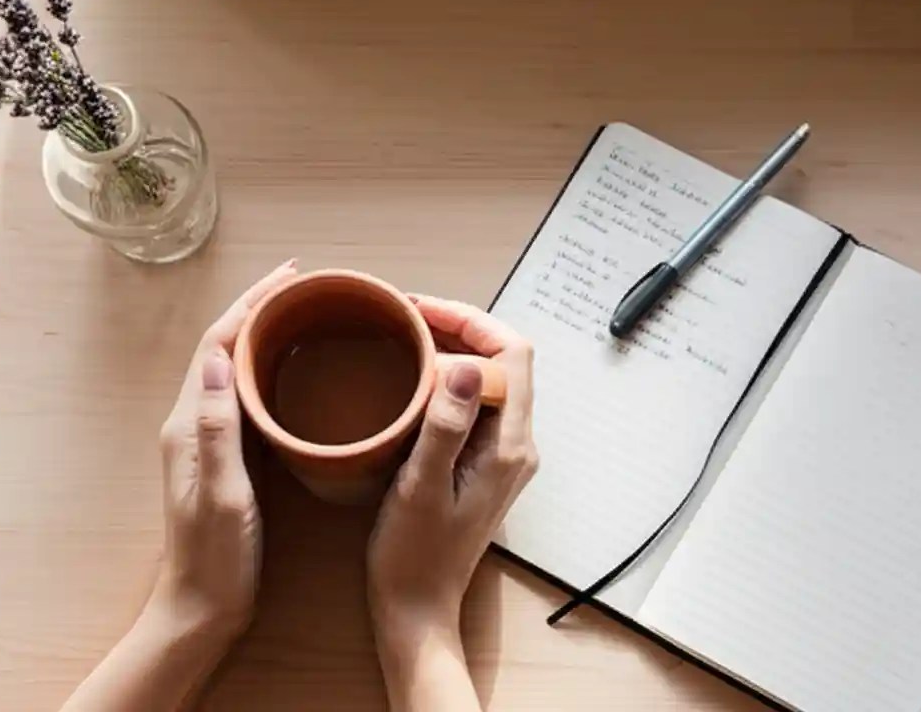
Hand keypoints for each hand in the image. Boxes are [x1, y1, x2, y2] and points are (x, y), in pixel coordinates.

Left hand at [150, 259, 297, 641]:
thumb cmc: (216, 558)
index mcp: (188, 423)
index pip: (216, 344)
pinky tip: (291, 371)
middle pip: (222, 346)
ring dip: (261, 333)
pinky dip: (266, 368)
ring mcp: (203, 438)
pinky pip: (242, 395)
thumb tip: (223, 356)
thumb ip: (219, 427)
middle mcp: (191, 423)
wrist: (200, 607)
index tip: (289, 278)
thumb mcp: (224, 493)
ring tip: (300, 312)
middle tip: (302, 285)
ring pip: (233, 368)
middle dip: (257, 309)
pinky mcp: (219, 455)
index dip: (249, 305)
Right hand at [367, 295, 537, 710]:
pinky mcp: (483, 464)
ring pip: (489, 381)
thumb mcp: (421, 487)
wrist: (416, 610)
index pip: (513, 354)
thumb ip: (445, 425)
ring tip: (404, 337)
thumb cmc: (413, 557)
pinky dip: (446, 381)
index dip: (472, 321)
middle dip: (459, 327)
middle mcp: (516, 445)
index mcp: (510, 446)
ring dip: (452, 351)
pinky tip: (410, 381)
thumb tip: (465, 366)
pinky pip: (474, 405)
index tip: (422, 310)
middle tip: (405, 317)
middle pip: (504, 361)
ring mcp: (502, 456)